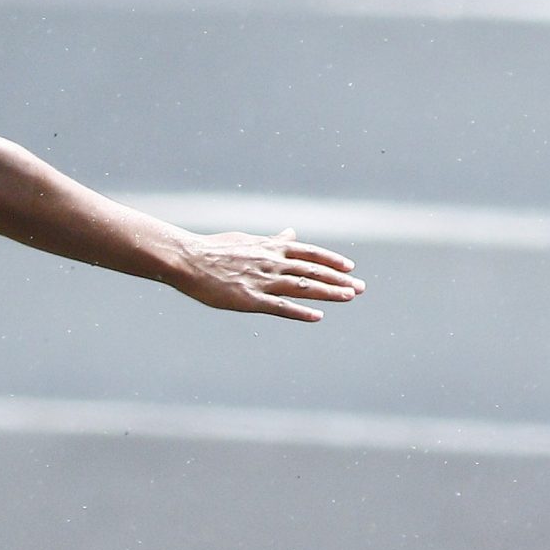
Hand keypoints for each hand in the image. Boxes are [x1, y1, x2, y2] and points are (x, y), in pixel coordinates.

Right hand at [166, 228, 364, 321]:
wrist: (188, 259)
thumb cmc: (213, 249)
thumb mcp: (248, 240)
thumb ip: (273, 240)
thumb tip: (291, 232)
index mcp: (270, 248)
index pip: (309, 253)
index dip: (331, 260)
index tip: (350, 267)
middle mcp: (271, 262)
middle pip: (313, 270)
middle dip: (339, 280)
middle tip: (361, 288)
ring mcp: (262, 281)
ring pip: (303, 286)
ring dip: (328, 292)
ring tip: (349, 297)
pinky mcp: (249, 299)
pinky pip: (280, 306)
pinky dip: (300, 312)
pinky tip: (317, 317)